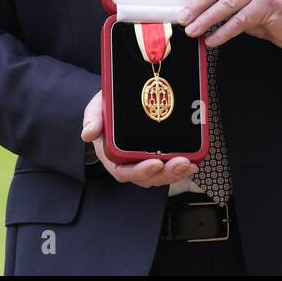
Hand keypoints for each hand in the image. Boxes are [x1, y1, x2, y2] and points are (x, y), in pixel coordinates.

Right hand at [81, 90, 197, 186]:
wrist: (118, 103)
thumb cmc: (107, 110)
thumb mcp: (96, 109)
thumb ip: (93, 119)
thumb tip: (88, 133)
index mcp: (112, 156)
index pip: (124, 171)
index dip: (140, 171)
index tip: (155, 163)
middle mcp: (129, 163)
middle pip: (147, 177)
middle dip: (166, 173)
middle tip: (181, 163)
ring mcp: (144, 161)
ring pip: (160, 175)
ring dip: (176, 172)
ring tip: (190, 164)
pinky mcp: (157, 155)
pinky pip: (168, 167)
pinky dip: (181, 167)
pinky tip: (193, 162)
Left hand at [177, 0, 281, 56]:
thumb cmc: (265, 7)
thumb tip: (192, 8)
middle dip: (197, 4)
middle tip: (183, 17)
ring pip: (227, 3)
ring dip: (206, 19)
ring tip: (193, 30)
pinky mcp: (268, 4)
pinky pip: (239, 20)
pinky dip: (223, 32)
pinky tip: (213, 39)